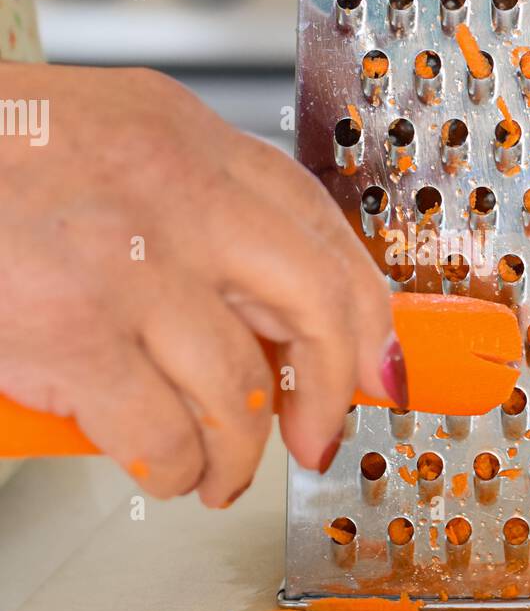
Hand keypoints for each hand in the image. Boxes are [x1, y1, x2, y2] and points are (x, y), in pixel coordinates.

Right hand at [0, 64, 398, 502]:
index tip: (379, 364)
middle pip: (315, 307)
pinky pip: (164, 435)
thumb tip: (274, 310)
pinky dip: (173, 470)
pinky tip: (161, 471)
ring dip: (237, 456)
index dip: (366, 312)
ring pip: (239, 392)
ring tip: (212, 472)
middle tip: (317, 437)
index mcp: (189, 139)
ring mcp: (123, 264)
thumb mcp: (115, 144)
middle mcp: (172, 193)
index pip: (321, 228)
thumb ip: (197, 207)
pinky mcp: (69, 333)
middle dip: (332, 392)